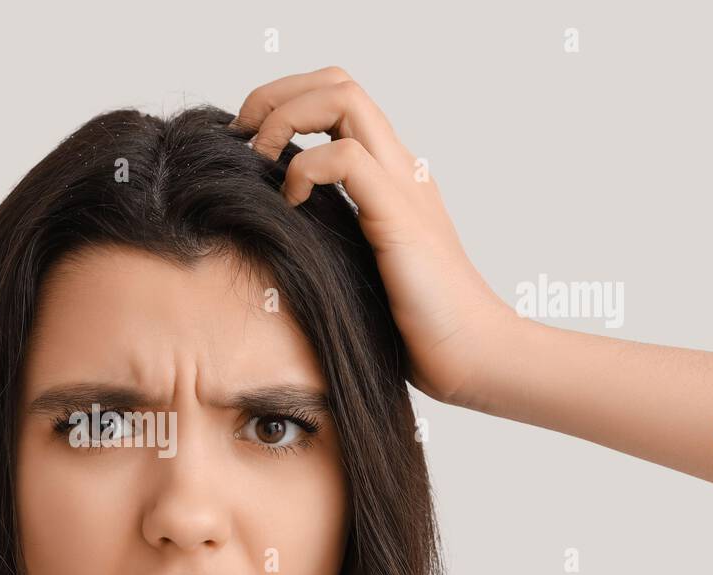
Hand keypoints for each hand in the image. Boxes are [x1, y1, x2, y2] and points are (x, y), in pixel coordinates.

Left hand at [231, 66, 519, 406]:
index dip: (284, 103)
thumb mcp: (354, 266)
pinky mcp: (398, 216)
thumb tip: (266, 231)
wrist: (469, 355)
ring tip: (261, 163)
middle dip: (275, 96)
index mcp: (389, 174)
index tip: (247, 145)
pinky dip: (304, 168)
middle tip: (243, 140)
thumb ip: (328, 235)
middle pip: (337, 82)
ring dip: (284, 118)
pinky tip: (291, 204)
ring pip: (342, 98)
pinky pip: (345, 156)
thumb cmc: (412, 326)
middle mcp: (399, 167)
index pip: (337, 98)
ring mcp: (402, 185)